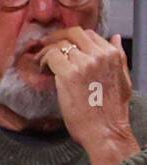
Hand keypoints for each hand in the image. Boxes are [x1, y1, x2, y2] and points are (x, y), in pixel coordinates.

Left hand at [38, 27, 138, 164]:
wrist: (105, 131)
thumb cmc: (111, 111)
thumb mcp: (123, 79)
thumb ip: (119, 57)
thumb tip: (114, 37)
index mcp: (113, 55)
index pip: (89, 35)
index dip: (72, 40)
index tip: (61, 47)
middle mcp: (99, 55)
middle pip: (73, 33)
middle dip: (57, 37)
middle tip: (45, 45)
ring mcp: (84, 63)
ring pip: (60, 44)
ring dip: (47, 50)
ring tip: (41, 61)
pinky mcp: (69, 74)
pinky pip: (51, 56)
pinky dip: (43, 59)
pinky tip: (41, 69)